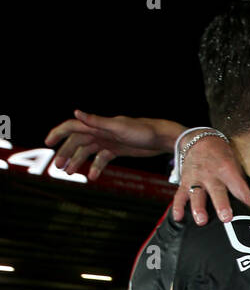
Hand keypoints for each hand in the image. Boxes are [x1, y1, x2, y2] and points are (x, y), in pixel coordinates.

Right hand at [45, 111, 167, 179]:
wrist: (162, 138)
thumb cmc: (142, 131)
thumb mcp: (118, 127)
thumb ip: (96, 122)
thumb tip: (76, 112)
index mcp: (98, 125)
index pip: (72, 127)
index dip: (58, 133)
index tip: (47, 143)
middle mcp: (101, 131)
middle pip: (77, 142)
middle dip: (66, 153)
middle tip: (58, 167)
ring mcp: (109, 141)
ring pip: (87, 151)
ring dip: (77, 161)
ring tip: (69, 173)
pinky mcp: (117, 150)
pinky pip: (102, 158)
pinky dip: (96, 167)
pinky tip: (92, 176)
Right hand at [174, 135, 249, 223]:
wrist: (199, 139)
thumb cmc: (222, 157)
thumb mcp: (235, 165)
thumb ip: (241, 185)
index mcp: (227, 169)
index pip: (240, 188)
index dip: (248, 202)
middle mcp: (211, 174)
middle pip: (217, 191)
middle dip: (221, 204)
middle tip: (226, 218)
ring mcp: (196, 178)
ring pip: (197, 194)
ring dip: (198, 208)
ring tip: (201, 221)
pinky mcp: (184, 182)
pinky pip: (180, 195)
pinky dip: (177, 207)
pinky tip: (177, 218)